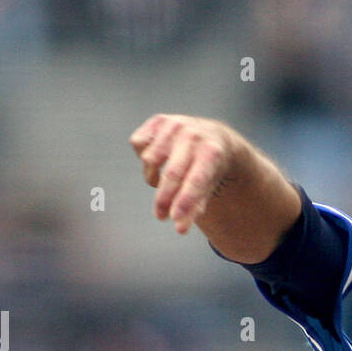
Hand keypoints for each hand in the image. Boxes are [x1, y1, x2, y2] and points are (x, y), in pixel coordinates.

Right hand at [129, 114, 240, 234]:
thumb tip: (179, 229)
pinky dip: (144, 156)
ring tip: (165, 182)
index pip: (196, 180)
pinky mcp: (158, 120)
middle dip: (164, 198)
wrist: (212, 137)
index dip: (185, 202)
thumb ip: (195, 209)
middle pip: (172, 173)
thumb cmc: (209, 170)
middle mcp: (193, 135)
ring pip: (150, 159)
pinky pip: (139, 143)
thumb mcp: (209, 188)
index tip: (176, 221)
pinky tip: (158, 160)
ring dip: (153, 177)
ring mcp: (174, 125)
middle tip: (160, 216)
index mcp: (212, 152)